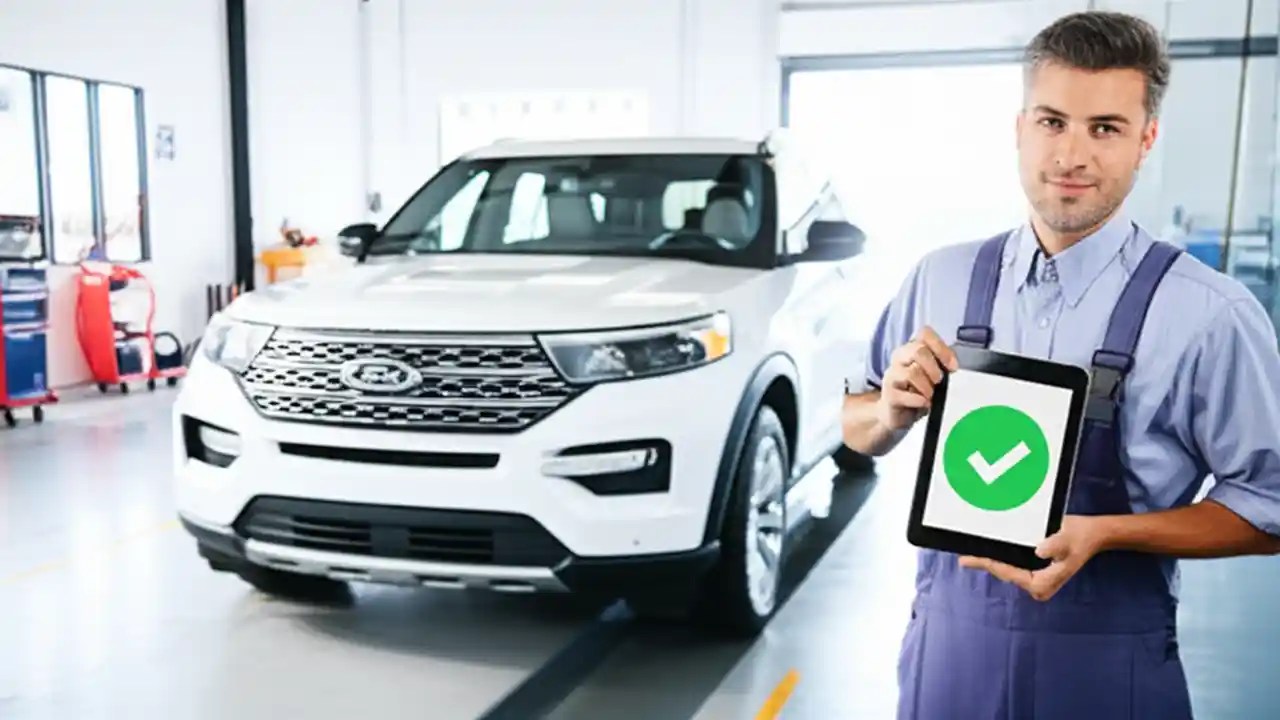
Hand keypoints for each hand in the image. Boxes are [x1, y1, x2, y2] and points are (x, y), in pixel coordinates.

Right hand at [876, 326, 958, 430]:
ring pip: (911, 372)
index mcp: (912, 349)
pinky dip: (918, 400)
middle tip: (939, 381)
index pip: (925, 334)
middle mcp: (899, 358)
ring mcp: (892, 375)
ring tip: (931, 396)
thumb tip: (953, 366)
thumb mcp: (933, 376)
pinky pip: (904, 394)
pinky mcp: (889, 395)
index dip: (941, 347)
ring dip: (927, 386)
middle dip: (933, 367)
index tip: (952, 366)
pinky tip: (924, 403)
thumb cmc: (918, 393)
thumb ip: (942, 366)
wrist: (896, 415)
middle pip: (918, 350)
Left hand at [958, 515, 1110, 600]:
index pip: (1008, 573)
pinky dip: (1001, 558)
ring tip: (969, 555)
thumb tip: (1040, 551)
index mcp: (1043, 583)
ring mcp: (1037, 581)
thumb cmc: (1081, 536)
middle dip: (985, 564)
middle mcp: (1039, 586)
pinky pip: (1013, 566)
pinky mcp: (1035, 572)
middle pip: (1004, 573)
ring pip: (1007, 570)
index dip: (988, 564)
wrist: (1093, 534)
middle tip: (963, 558)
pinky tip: (988, 551)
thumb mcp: (1068, 539)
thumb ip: (1055, 545)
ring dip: (991, 561)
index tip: (970, 560)